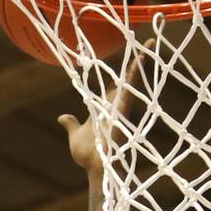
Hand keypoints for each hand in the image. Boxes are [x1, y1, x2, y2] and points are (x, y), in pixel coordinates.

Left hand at [58, 39, 152, 171]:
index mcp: (105, 107)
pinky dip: (133, 78)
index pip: (115, 83)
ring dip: (138, 63)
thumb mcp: (75, 136)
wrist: (95, 169)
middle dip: (137, 60)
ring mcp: (120, 108)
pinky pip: (128, 92)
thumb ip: (72, 124)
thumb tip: (63, 117)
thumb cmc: (88, 156)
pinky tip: (139, 63)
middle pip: (128, 78)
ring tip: (147, 44)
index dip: (121, 70)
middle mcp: (116, 105)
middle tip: (147, 41)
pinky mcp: (121, 113)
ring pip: (130, 81)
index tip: (128, 57)